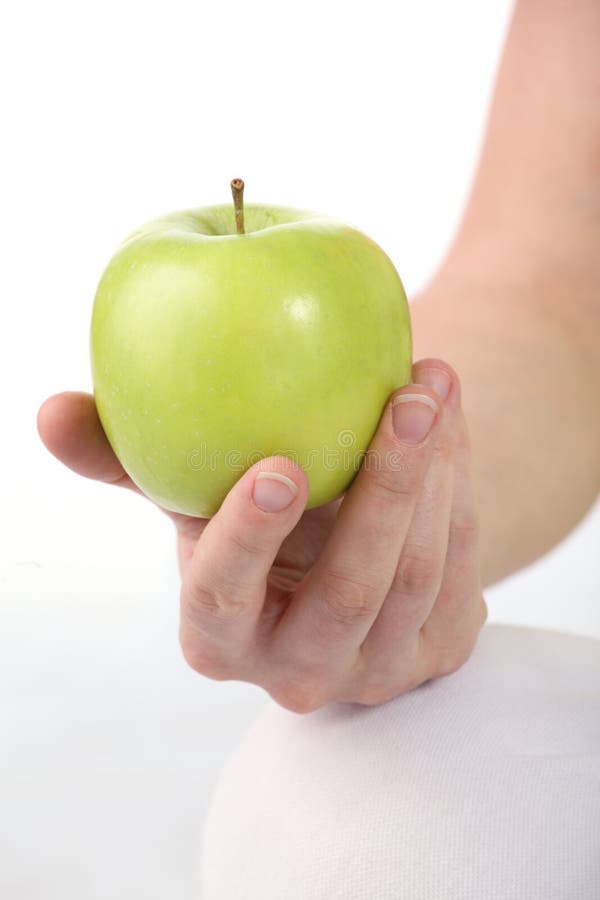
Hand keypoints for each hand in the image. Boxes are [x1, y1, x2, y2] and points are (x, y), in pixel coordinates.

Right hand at [38, 358, 486, 711]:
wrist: (339, 555)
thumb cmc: (253, 519)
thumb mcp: (191, 494)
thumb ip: (126, 459)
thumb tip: (49, 412)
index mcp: (220, 637)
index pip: (222, 600)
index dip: (246, 540)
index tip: (278, 466)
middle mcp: (300, 671)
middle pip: (348, 593)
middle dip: (384, 490)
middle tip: (406, 399)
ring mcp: (377, 670)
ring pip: (416, 576)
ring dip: (434, 474)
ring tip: (433, 388)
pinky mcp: (439, 652)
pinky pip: (459, 567)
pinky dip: (460, 488)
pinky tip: (451, 424)